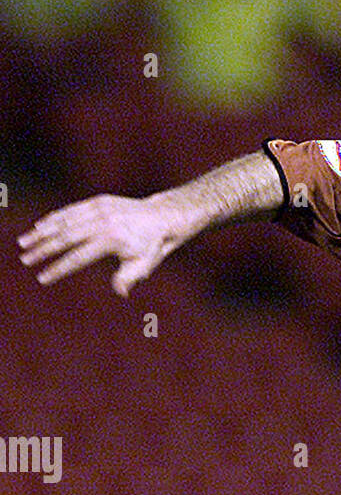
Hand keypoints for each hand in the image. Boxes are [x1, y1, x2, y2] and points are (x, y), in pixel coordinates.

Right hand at [18, 193, 180, 297]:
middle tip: (25, 260)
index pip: (77, 257)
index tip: (43, 278)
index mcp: (110, 239)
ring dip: (41, 232)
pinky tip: (40, 226)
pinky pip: (71, 210)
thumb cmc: (152, 246)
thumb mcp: (144, 265)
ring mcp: (98, 209)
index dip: (58, 269)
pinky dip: (54, 218)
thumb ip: (128, 278)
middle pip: (64, 237)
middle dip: (42, 250)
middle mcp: (101, 221)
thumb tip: (121, 292)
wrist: (162, 217)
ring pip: (63, 221)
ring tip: (24, 243)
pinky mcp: (98, 201)